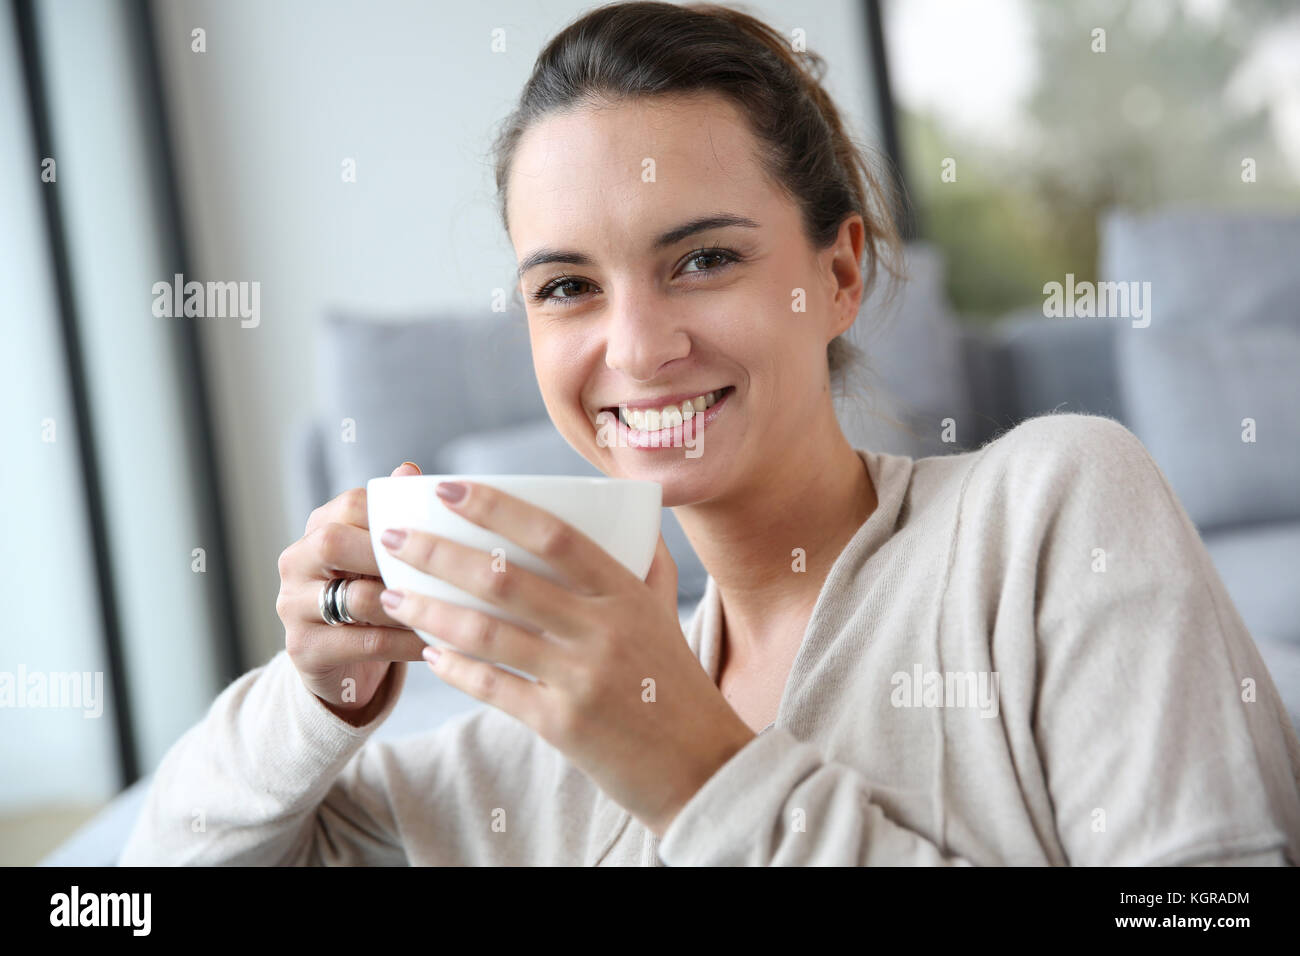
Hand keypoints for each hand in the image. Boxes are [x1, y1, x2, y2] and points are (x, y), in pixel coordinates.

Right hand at [276, 461, 428, 725]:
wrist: (341, 665)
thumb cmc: (371, 598)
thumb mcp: (380, 558)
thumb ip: (393, 517)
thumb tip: (410, 471)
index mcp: (318, 529)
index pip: (351, 505)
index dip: (394, 515)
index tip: (439, 530)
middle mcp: (296, 562)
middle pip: (334, 543)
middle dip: (391, 555)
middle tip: (441, 568)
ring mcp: (293, 607)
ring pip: (356, 598)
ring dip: (409, 604)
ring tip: (452, 608)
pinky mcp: (305, 650)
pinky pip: (365, 642)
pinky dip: (407, 641)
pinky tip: (438, 642)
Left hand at [376, 480, 755, 835]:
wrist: (699, 766)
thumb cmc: (674, 682)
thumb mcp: (664, 613)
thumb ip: (643, 561)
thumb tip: (626, 512)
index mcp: (625, 592)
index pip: (554, 534)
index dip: (496, 508)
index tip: (448, 490)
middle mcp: (603, 629)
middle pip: (505, 578)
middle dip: (438, 553)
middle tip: (394, 538)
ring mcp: (582, 678)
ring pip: (488, 634)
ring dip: (430, 611)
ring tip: (392, 597)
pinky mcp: (563, 724)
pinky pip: (494, 687)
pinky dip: (455, 668)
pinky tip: (430, 653)